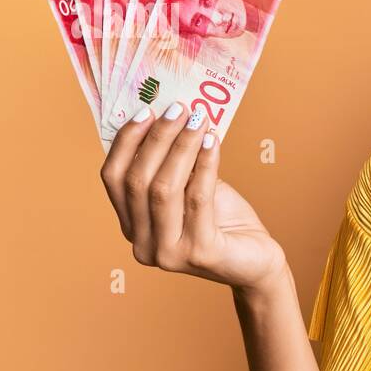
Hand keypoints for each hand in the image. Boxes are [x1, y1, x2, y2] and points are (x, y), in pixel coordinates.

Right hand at [99, 101, 286, 292]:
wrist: (256, 261)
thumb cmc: (223, 221)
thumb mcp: (191, 189)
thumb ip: (174, 165)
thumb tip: (169, 116)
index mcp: (131, 227)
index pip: (113, 179)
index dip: (126, 142)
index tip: (147, 110)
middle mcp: (142, 245)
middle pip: (137, 181)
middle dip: (158, 138)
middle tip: (180, 108)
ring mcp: (167, 253)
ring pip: (164, 188)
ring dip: (182, 146)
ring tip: (199, 119)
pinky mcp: (199, 253)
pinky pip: (198, 198)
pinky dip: (205, 164)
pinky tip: (213, 141)